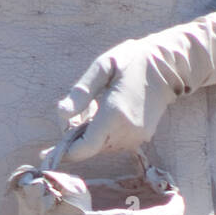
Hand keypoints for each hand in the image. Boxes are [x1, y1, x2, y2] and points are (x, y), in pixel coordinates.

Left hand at [55, 37, 180, 161]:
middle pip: (89, 148)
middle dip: (76, 136)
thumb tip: (62, 114)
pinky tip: (107, 112)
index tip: (46, 153)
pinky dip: (103, 133)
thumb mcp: (104, 67)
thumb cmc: (133, 61)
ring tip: (96, 106)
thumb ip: (81, 92)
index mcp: (114, 114)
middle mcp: (126, 131)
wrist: (169, 67)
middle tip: (79, 110)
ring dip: (90, 133)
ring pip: (101, 147)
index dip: (64, 153)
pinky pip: (113, 143)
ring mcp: (136, 137)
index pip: (84, 148)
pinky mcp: (142, 138)